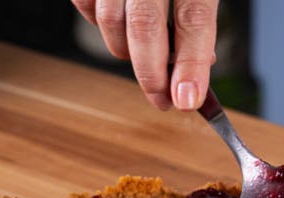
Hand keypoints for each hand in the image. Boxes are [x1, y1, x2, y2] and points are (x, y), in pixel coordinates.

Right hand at [72, 0, 218, 110]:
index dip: (190, 65)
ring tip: (144, 59)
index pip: (194, 19)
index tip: (186, 100)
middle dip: (151, 73)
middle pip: (144, 24)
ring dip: (125, 51)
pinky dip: (97, 23)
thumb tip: (200, 64)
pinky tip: (117, 25)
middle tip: (163, 100)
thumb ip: (199, 12)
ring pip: (108, 19)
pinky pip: (83, 2)